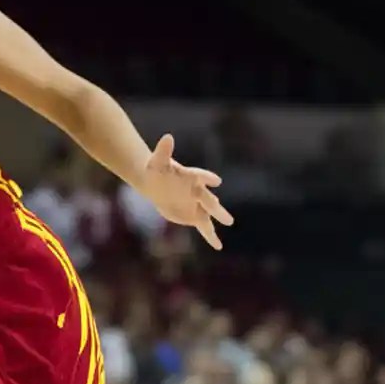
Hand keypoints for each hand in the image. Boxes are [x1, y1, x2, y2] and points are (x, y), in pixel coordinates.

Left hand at [135, 134, 231, 249]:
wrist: (155, 184)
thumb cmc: (157, 170)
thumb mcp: (157, 161)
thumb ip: (164, 151)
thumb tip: (167, 137)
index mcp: (191, 176)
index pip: (200, 176)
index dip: (207, 178)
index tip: (215, 181)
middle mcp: (197, 191)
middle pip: (207, 198)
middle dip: (214, 204)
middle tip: (225, 211)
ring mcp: (197, 204)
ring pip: (208, 214)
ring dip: (217, 218)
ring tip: (228, 222)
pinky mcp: (193, 216)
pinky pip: (204, 227)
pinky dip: (210, 236)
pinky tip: (218, 246)